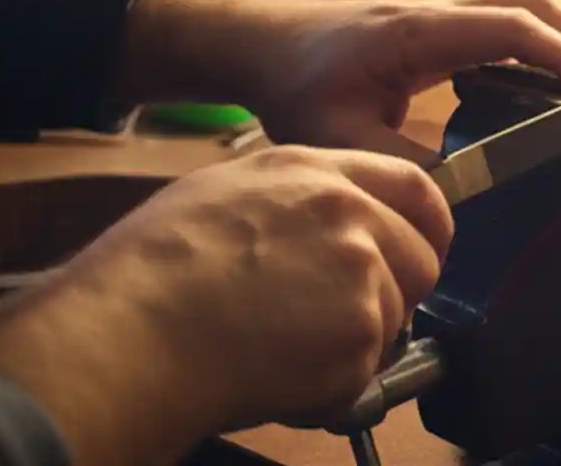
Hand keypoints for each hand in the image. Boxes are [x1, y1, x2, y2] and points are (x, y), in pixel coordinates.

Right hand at [0, 145, 451, 464]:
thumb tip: (332, 219)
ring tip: (283, 345)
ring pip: (395, 319)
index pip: (414, 185)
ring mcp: (362, 274)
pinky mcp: (360, 336)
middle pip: (422, 259)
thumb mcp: (226, 192)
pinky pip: (365, 372)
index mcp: (317, 174)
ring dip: (355, 343)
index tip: (425, 248)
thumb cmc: (153, 268)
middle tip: (336, 319)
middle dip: (394, 294)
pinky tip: (275, 373)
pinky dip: (331, 387)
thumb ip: (298, 199)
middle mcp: (352, 215)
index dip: (429, 224)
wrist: (131, 331)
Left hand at [119, 0, 560, 162]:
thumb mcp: (338, 140)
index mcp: (417, 31)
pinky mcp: (446, 21)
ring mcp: (445, 9)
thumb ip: (402, 167)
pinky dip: (552, 39)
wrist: (267, 44)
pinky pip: (513, 18)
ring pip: (530, 6)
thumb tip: (463, 194)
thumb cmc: (297, 87)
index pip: (510, 30)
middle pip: (535, 7)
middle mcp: (439, 9)